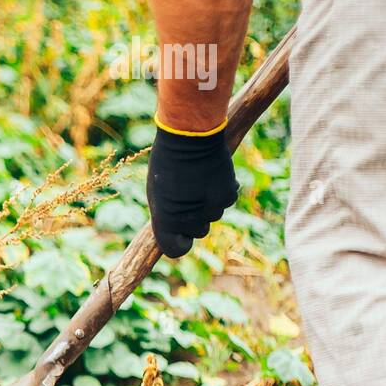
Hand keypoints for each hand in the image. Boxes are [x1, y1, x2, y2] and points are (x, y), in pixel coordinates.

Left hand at [146, 125, 238, 257]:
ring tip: (200, 180)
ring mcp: (210, 210)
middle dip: (196, 219)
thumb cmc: (167, 163)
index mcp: (166, 222)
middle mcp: (190, 221)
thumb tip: (176, 230)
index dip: (178, 240)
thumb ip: (167, 216)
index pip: (176, 250)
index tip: (179, 230)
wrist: (189, 136)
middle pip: (199, 232)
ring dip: (209, 203)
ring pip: (214, 215)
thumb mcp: (158, 194)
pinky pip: (227, 201)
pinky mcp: (227, 196)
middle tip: (190, 194)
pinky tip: (213, 175)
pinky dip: (222, 191)